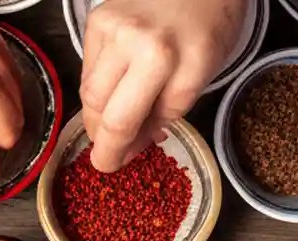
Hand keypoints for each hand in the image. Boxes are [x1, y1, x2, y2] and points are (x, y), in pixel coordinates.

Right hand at [82, 0, 244, 170]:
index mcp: (185, 62)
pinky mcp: (97, 21)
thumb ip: (170, 107)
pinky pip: (87, 69)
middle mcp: (145, 47)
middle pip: (110, 115)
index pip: (144, 123)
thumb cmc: (210, 20)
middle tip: (105, 160)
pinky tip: (112, 87)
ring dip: (96, 119)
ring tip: (108, 126)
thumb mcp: (206, 69)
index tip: (120, 162)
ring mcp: (115, 32)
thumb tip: (132, 144)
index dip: (129, 150)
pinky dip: (96, 87)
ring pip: (90, 95)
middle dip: (105, 146)